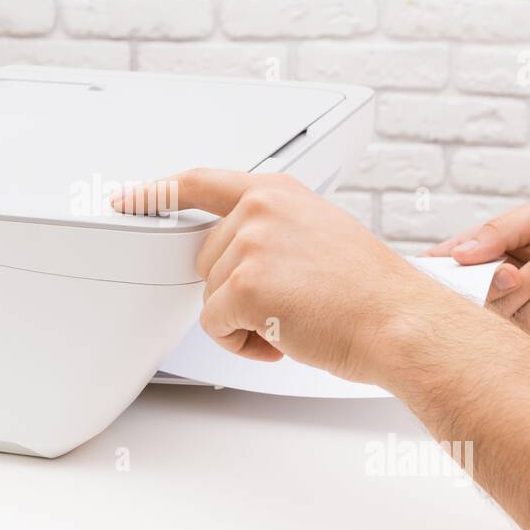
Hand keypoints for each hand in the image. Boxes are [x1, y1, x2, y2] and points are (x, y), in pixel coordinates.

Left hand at [112, 170, 468, 387]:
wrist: (401, 323)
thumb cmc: (371, 294)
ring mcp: (250, 244)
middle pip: (205, 260)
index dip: (158, 193)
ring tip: (298, 318)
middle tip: (292, 301)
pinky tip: (286, 337)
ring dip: (245, 321)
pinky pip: (215, 327)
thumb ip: (273, 232)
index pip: (201, 183)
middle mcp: (260, 209)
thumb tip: (236, 257)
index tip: (127, 199)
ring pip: (210, 297)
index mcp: (278, 192)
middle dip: (237, 291)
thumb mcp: (320, 236)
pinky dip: (243, 345)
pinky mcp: (244, 285)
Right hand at [427, 201, 529, 337]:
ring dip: (525, 287)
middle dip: (486, 283)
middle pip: (464, 293)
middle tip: (509, 271)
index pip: (446, 261)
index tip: (428, 271)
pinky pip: (528, 323)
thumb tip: (457, 254)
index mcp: (488, 248)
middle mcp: (496, 280)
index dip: (432, 268)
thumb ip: (496, 233)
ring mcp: (516, 306)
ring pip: (496, 311)